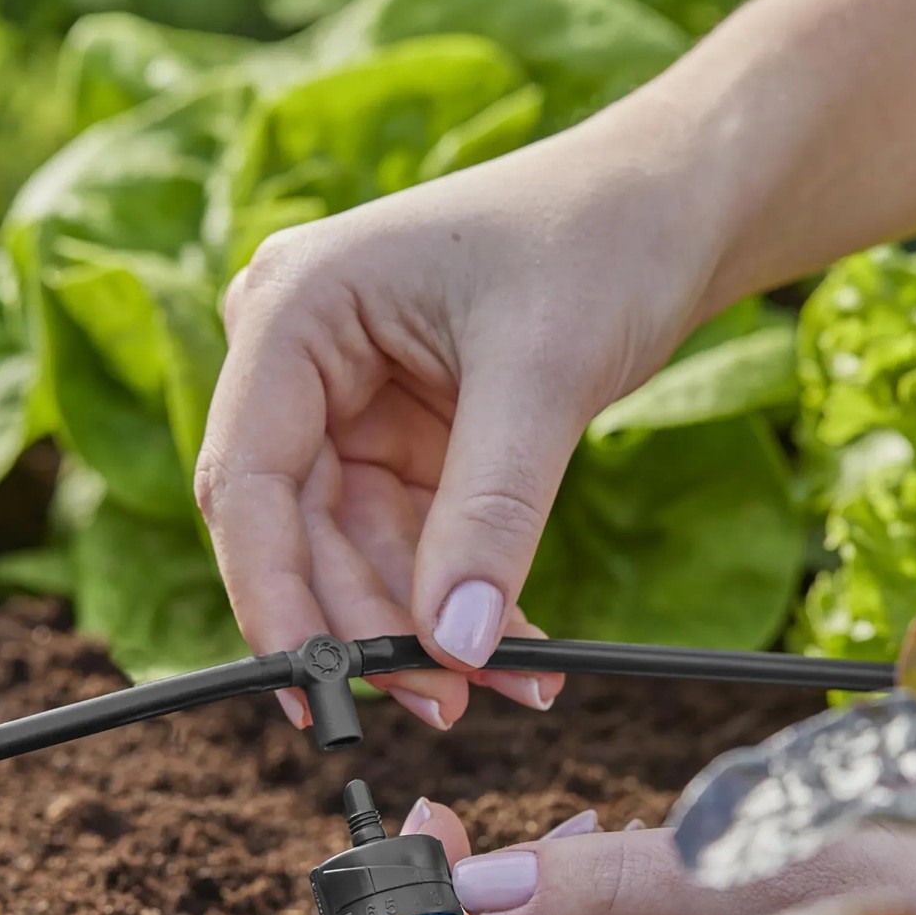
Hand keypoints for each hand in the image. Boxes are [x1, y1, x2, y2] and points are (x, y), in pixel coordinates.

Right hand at [194, 94, 730, 733]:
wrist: (666, 208)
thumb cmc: (597, 241)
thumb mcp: (542, 376)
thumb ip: (488, 514)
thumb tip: (453, 648)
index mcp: (295, 311)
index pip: (249, 482)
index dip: (271, 599)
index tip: (318, 690)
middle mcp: (301, 362)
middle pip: (299, 535)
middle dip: (371, 628)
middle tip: (446, 706)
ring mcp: (348, 407)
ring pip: (356, 556)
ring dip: (423, 632)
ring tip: (510, 688)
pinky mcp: (401, 443)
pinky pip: (409, 548)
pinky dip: (457, 602)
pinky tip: (513, 651)